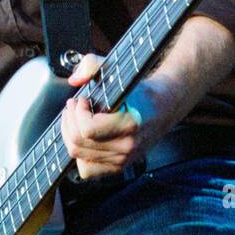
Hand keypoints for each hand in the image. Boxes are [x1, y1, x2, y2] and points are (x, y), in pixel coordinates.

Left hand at [60, 53, 172, 180]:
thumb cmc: (142, 90)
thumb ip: (93, 65)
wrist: (165, 105)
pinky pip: (87, 169)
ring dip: (70, 135)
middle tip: (74, 106)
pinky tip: (83, 137)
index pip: (88, 130)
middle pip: (79, 144)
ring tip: (75, 119)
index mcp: (130, 123)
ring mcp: (123, 159)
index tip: (82, 100)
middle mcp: (127, 146)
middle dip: (69, 121)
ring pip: (79, 156)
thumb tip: (74, 79)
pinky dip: (79, 154)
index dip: (78, 113)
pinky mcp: (119, 166)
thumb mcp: (119, 70)